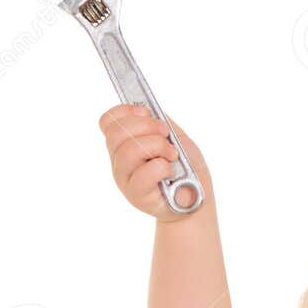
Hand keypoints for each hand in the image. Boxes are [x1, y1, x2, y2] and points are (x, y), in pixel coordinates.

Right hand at [99, 104, 212, 218]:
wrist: (199, 198)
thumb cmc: (186, 168)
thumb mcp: (173, 136)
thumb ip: (157, 122)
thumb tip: (145, 109)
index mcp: (124, 145)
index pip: (108, 122)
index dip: (125, 111)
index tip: (147, 112)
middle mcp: (119, 162)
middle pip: (116, 133)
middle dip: (146, 125)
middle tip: (166, 134)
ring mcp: (125, 180)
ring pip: (129, 150)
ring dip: (157, 146)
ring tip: (172, 154)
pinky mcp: (137, 196)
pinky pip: (144, 173)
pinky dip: (163, 167)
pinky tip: (171, 172)